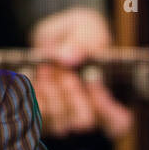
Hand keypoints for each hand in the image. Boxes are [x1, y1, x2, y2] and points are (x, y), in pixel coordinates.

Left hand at [29, 7, 132, 139]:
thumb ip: (83, 41)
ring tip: (46, 67)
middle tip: (65, 70)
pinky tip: (30, 72)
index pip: (118, 122)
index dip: (106, 106)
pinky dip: (31, 93)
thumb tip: (69, 58)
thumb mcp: (87, 27)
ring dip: (50, 92)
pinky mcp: (41, 117)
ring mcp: (65, 121)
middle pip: (83, 121)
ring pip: (58, 122)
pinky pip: (34, 116)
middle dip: (71, 94)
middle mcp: (90, 115)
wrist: (53, 34)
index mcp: (113, 98)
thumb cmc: (80, 33)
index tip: (92, 77)